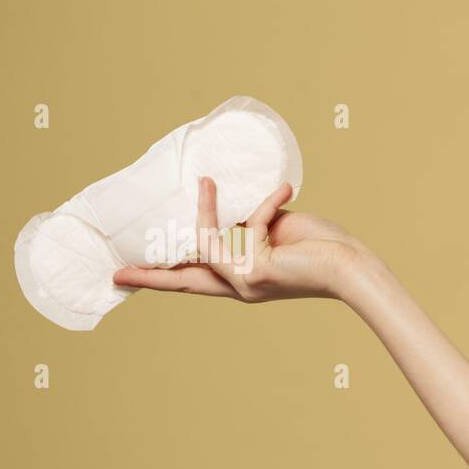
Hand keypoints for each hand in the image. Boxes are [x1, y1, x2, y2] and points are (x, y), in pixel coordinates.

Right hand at [113, 176, 377, 301]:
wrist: (352, 265)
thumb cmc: (323, 247)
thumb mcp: (275, 230)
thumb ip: (247, 222)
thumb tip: (229, 205)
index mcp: (244, 279)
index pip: (197, 278)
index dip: (166, 276)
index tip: (132, 277)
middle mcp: (241, 287)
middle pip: (184, 283)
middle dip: (150, 278)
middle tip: (116, 277)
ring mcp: (245, 284)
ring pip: (204, 245)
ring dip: (206, 208)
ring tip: (206, 181)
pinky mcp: (255, 274)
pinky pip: (241, 229)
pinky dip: (260, 206)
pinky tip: (284, 193)